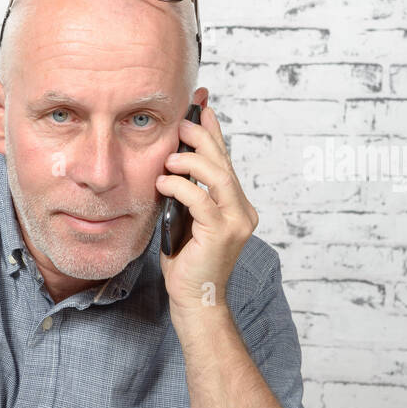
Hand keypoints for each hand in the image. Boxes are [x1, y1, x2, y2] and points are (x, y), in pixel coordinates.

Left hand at [155, 107, 258, 316]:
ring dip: (192, 160)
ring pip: (218, 176)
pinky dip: (181, 187)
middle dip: (203, 137)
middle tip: (183, 122)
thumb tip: (172, 164)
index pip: (225, 160)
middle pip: (224, 162)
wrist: (195, 300)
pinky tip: (164, 182)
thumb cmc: (187, 263)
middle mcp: (242, 210)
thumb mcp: (185, 220)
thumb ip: (187, 196)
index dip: (214, 132)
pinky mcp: (222, 233)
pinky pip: (201, 200)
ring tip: (169, 156)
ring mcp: (236, 222)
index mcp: (236, 205)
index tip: (201, 107)